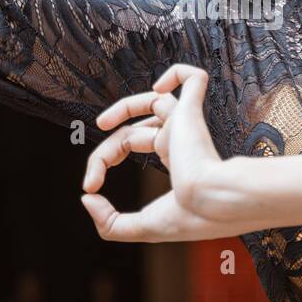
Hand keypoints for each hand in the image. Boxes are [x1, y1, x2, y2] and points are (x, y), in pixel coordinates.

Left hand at [80, 64, 230, 242]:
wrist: (214, 204)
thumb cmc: (190, 217)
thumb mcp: (142, 228)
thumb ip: (110, 223)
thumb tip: (87, 199)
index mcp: (176, 162)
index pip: (132, 143)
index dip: (103, 160)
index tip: (89, 189)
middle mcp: (181, 140)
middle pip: (134, 130)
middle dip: (106, 151)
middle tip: (91, 178)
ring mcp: (186, 125)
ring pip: (156, 99)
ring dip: (123, 107)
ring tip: (100, 123)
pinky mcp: (192, 112)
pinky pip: (193, 79)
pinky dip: (177, 74)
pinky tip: (158, 86)